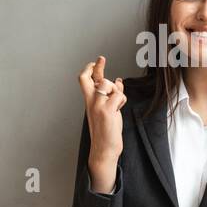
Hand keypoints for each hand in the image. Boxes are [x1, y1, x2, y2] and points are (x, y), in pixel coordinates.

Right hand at [78, 56, 125, 189]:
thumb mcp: (108, 109)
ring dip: (117, 91)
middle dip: (98, 68)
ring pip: (108, 85)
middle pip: (90, 78)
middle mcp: (90, 102)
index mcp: (89, 101)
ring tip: (118, 104)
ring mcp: (97, 105)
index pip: (84, 80)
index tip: (96, 61)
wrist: (104, 148)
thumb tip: (118, 81)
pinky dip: (122, 99)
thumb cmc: (107, 130)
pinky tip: (120, 108)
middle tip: (101, 58)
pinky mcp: (106, 111)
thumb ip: (111, 95)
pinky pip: (118, 95)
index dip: (90, 69)